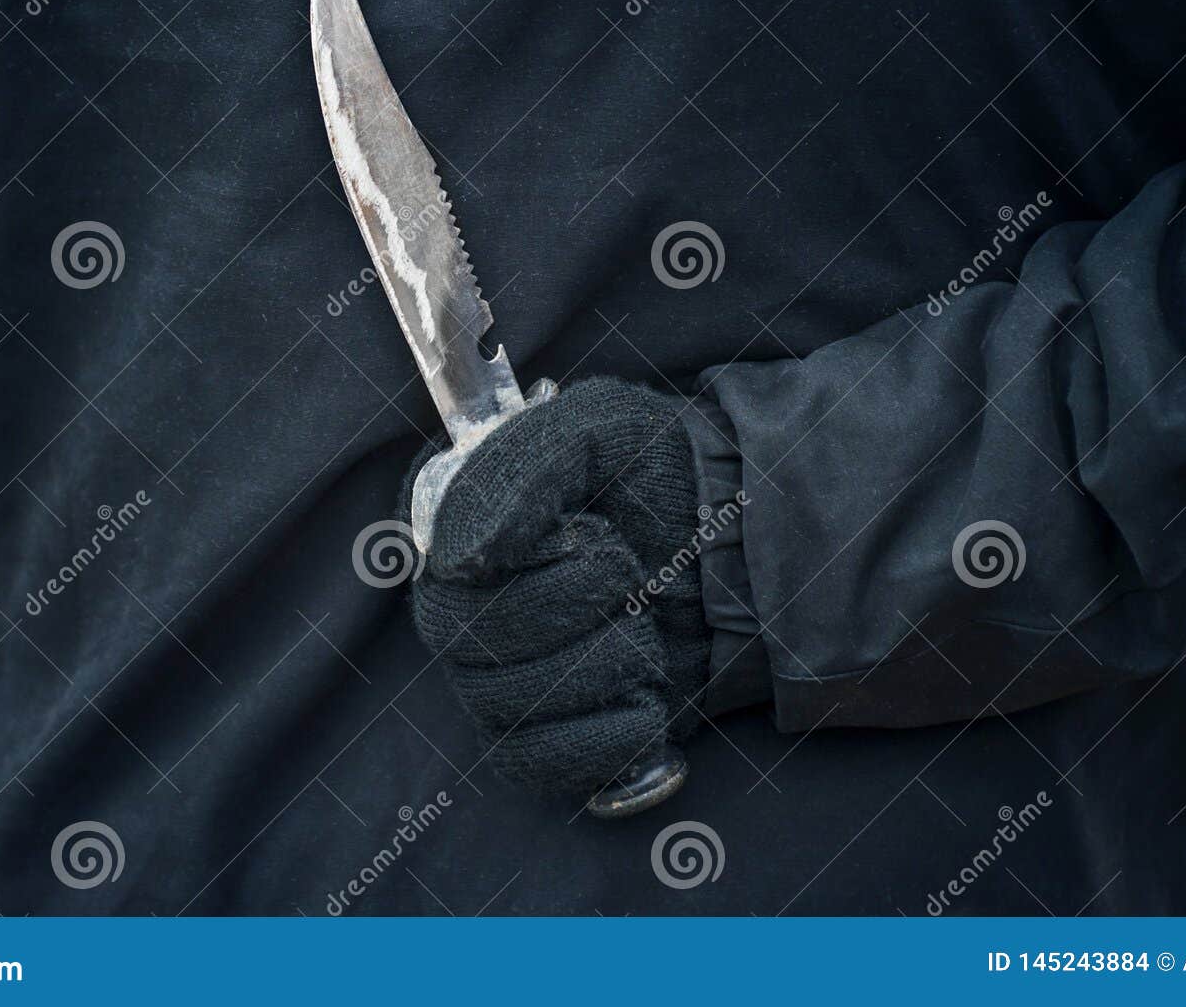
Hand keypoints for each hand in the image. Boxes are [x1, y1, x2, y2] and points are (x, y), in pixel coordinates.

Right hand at [403, 377, 710, 794]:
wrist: (743, 540)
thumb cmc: (661, 470)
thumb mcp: (601, 427)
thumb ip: (522, 467)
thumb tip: (461, 555)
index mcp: (463, 522)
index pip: (441, 558)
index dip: (519, 557)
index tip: (590, 531)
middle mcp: (466, 598)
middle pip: (459, 634)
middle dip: (561, 607)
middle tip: (628, 575)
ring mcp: (503, 668)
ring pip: (497, 701)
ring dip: (592, 667)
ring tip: (646, 632)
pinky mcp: (551, 728)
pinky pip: (531, 759)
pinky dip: (593, 742)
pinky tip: (646, 708)